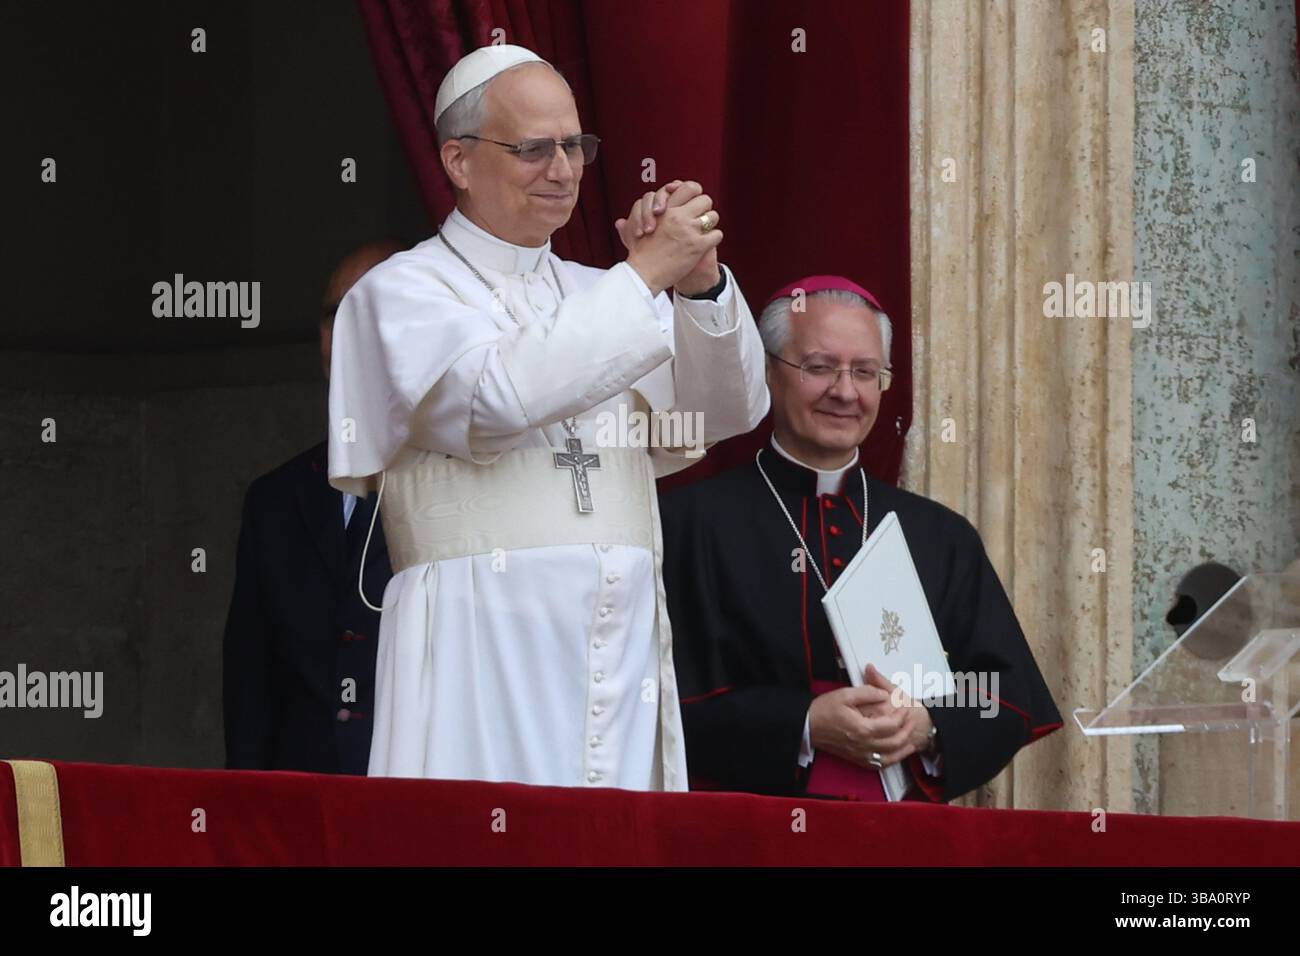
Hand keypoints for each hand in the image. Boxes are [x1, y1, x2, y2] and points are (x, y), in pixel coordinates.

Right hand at [617, 180, 723, 296]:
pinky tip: (705, 244)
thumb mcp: (633, 233)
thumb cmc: (639, 256)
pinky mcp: (698, 246)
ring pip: (713, 216)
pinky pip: (716, 235)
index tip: (691, 201)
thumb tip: (620, 222)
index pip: (689, 187)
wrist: (645, 274)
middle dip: (704, 208)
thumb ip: (631, 223)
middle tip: (699, 217)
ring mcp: (690, 230)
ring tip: (703, 232)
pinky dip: (713, 239)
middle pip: (705, 199)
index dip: (693, 193)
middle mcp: (679, 216)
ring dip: (709, 224)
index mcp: (666, 209)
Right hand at [807, 665, 933, 769]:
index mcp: (862, 729)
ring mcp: (860, 754)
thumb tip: (884, 694)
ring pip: (889, 758)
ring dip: (903, 750)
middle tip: (911, 720)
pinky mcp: (856, 759)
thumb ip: (867, 692)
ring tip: (911, 741)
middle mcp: (863, 745)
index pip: (892, 725)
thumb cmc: (823, 710)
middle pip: (894, 742)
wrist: (807, 726)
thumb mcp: (845, 694)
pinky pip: (878, 765)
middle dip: (907, 730)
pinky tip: (895, 754)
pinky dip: (890, 761)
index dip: (902, 715)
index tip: (904, 705)